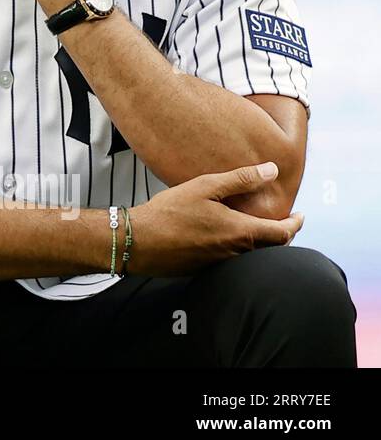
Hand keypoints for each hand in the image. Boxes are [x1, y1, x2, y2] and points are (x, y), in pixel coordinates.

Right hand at [125, 162, 303, 276]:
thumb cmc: (169, 212)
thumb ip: (240, 179)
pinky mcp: (205, 269)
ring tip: (257, 228)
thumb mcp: (204, 187)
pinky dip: (240, 249)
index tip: (301, 216)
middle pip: (272, 248)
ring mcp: (221, 264)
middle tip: (283, 222)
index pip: (282, 233)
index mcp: (240, 232)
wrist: (139, 241)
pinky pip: (233, 261)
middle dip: (281, 234)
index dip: (295, 224)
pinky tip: (226, 237)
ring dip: (260, 243)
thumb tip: (271, 170)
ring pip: (252, 256)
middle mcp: (235, 252)